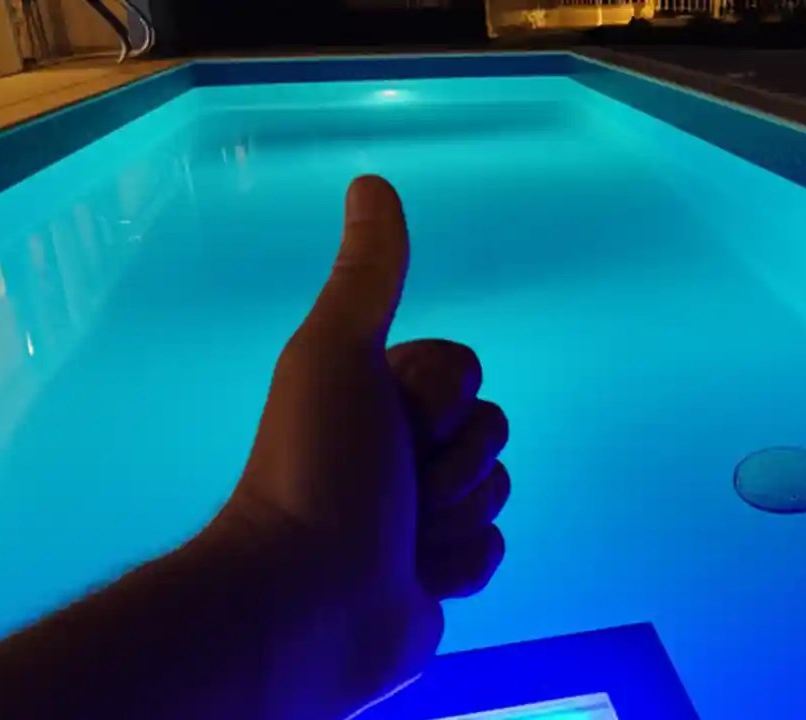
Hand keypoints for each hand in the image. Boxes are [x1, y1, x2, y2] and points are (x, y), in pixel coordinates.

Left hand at [213, 176, 508, 715]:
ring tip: (398, 535)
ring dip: (453, 514)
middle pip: (491, 431)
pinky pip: (492, 549)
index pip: (467, 373)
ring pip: (497, 491)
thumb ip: (368, 277)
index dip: (440, 399)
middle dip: (451, 462)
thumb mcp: (339, 356)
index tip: (390, 424)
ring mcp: (419, 513)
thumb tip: (372, 184)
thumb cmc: (320, 468)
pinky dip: (460, 563)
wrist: (309, 602)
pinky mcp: (439, 572)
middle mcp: (399, 450)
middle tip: (394, 485)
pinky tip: (415, 572)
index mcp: (376, 396)